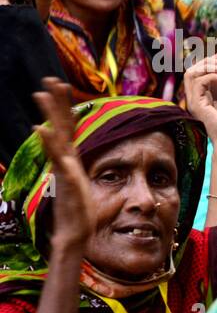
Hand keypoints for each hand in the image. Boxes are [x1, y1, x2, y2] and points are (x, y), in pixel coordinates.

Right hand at [33, 78, 92, 251]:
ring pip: (56, 136)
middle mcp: (65, 161)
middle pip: (60, 126)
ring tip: (40, 94)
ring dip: (48, 115)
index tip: (62, 87)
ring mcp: (63, 169)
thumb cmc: (79, 211)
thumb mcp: (81, 184)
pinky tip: (40, 129)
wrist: (74, 233)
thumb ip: (75, 170)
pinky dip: (48, 143)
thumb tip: (73, 161)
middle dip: (55, 102)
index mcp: (70, 160)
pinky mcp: (65, 179)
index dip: (66, 108)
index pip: (68, 128)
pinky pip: (56, 158)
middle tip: (49, 79)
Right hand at [183, 52, 216, 146]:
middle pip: (191, 70)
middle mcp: (194, 98)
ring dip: (209, 67)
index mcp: (200, 96)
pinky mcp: (197, 105)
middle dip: (207, 61)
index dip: (207, 61)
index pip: (196, 72)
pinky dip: (212, 76)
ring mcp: (193, 102)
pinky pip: (199, 83)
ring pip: (191, 73)